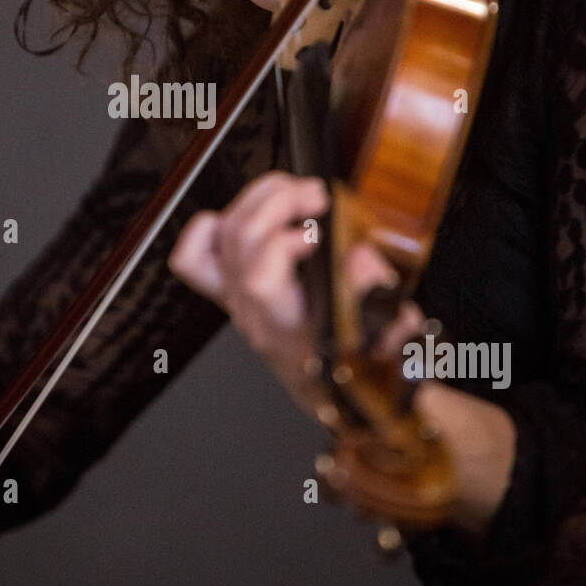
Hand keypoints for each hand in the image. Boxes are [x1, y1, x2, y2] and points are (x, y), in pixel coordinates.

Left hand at [168, 170, 423, 414]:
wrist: (337, 394)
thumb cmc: (361, 363)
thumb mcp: (390, 335)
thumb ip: (376, 298)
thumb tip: (359, 260)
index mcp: (289, 329)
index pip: (259, 282)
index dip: (283, 244)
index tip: (319, 231)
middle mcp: (253, 314)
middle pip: (240, 242)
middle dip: (278, 202)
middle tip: (316, 194)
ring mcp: (234, 301)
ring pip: (222, 235)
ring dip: (260, 198)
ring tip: (297, 191)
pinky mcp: (228, 289)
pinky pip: (195, 257)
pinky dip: (213, 226)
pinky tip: (248, 213)